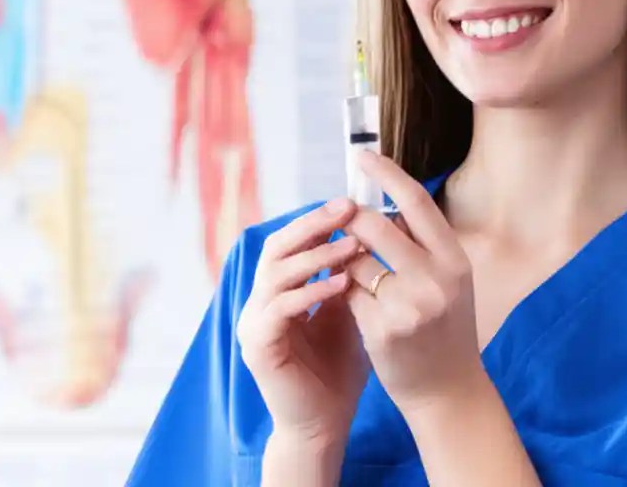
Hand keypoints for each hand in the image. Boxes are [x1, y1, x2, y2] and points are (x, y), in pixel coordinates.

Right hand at [235, 198, 372, 445]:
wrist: (323, 425)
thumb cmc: (338, 371)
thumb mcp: (348, 314)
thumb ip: (349, 277)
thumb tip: (373, 232)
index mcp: (277, 291)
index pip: (290, 242)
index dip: (317, 220)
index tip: (351, 201)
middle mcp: (259, 302)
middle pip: (276, 248)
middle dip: (312, 225)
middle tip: (346, 208)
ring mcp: (253, 323)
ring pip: (276, 273)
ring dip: (315, 256)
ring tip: (351, 244)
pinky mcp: (257, 346)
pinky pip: (280, 309)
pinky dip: (310, 292)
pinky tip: (342, 284)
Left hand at [342, 152, 483, 415]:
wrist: (448, 392)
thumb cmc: (444, 329)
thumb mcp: (449, 282)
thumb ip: (423, 246)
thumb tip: (385, 204)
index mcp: (455, 260)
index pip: (417, 202)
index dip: (387, 174)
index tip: (362, 156)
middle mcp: (436, 279)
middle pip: (375, 226)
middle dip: (350, 219)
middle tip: (338, 217)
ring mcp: (409, 305)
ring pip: (355, 259)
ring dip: (344, 259)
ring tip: (351, 270)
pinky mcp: (382, 329)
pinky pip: (348, 293)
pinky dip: (343, 291)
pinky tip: (350, 300)